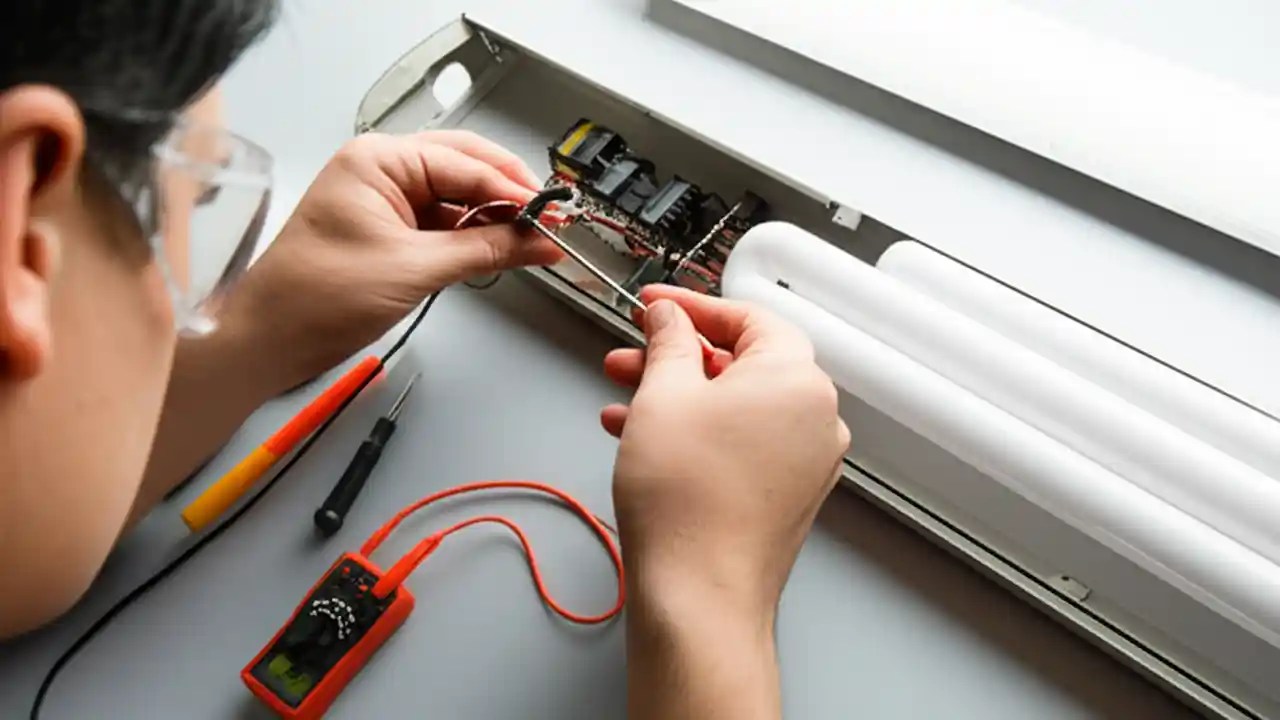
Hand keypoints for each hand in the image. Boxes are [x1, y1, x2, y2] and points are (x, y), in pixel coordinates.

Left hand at [216, 131, 560, 393]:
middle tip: (551, 221)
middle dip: (510, 195)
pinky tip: (503, 251)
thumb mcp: (414, 270)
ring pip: (458, 199)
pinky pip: (443, 226)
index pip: (465, 164)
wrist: (268, 341)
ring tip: (536, 240)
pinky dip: (474, 239)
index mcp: (378, 160)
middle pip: (465, 170)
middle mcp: (382, 172)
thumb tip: (537, 240)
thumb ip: (484, 251)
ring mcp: (385, 203)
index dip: (514, 189)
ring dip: (495, 219)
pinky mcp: (389, 234)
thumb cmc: (315, 296)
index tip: (552, 214)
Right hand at [602, 285, 849, 620]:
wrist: (699, 595)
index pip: (747, 316)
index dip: (690, 305)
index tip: (654, 303)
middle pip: (741, 362)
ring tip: (623, 399)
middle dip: (676, 355)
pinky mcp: (786, 494)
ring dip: (678, 395)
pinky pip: (740, 443)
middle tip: (630, 353)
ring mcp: (805, 460)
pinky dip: (697, 432)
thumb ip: (669, 340)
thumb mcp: (663, 395)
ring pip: (735, 406)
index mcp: (797, 378)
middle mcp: (815, 416)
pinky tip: (643, 437)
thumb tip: (670, 317)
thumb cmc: (688, 503)